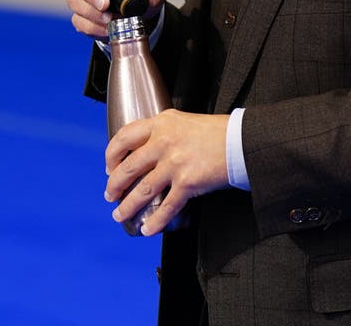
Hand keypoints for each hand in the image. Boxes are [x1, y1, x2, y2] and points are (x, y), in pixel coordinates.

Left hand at [104, 109, 229, 235]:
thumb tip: (147, 147)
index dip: (112, 154)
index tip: (109, 167)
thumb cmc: (216, 132)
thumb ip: (164, 131)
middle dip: (114, 185)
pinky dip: (155, 221)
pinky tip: (147, 229)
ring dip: (127, 206)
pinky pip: (166, 207)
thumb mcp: (183, 122)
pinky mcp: (188, 182)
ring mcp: (174, 163)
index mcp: (161, 124)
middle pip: (129, 167)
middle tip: (110, 194)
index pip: (124, 137)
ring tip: (119, 214)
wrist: (241, 141)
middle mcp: (163, 142)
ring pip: (142, 190)